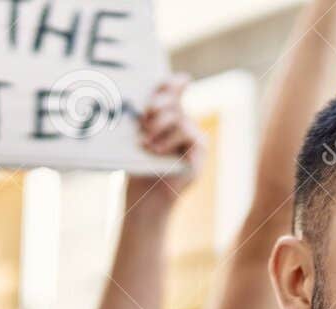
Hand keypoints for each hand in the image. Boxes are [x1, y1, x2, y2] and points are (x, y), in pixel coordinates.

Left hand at [124, 75, 204, 211]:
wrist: (146, 199)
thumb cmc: (138, 168)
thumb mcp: (135, 136)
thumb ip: (141, 116)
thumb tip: (138, 98)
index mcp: (168, 117)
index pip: (172, 90)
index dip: (169, 82)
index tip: (162, 82)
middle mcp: (183, 122)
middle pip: (173, 99)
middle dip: (156, 106)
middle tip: (143, 121)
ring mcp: (194, 135)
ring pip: (177, 116)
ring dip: (157, 126)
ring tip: (145, 143)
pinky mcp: (200, 149)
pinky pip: (185, 132)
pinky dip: (167, 140)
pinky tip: (155, 150)